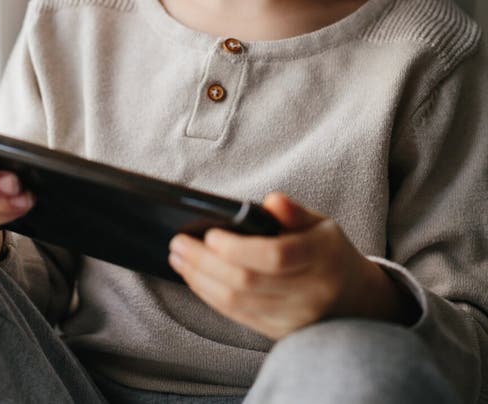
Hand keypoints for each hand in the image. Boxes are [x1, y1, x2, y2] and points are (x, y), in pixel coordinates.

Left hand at [168, 192, 387, 339]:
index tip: (210, 234)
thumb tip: (272, 201)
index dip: (238, 248)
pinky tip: (195, 278)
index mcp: (321, 259)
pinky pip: (238, 317)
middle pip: (248, 282)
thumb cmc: (331, 253)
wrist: (357, 301)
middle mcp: (308, 294)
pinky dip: (211, 297)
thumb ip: (295, 212)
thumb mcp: (322, 224)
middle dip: (205, 263)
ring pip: (238, 304)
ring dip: (201, 281)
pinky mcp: (279, 333)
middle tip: (178, 243)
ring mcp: (293, 319)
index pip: (274, 256)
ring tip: (178, 258)